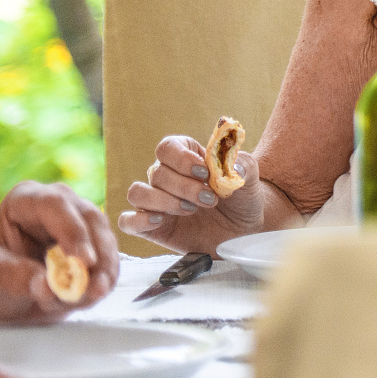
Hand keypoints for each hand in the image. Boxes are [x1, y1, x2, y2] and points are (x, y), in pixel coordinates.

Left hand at [0, 182, 118, 323]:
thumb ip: (12, 275)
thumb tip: (48, 284)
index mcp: (26, 201)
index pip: (56, 205)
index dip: (73, 231)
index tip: (83, 261)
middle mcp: (59, 207)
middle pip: (90, 220)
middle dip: (97, 254)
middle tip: (96, 285)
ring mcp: (79, 226)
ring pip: (105, 241)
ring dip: (103, 271)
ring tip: (89, 297)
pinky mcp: (93, 248)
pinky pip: (109, 261)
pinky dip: (105, 280)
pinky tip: (91, 296)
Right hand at [119, 136, 263, 253]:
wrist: (244, 230)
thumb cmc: (242, 198)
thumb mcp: (249, 178)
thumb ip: (243, 165)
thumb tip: (231, 166)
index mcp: (186, 158)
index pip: (168, 147)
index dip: (182, 158)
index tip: (204, 172)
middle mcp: (166, 177)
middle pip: (157, 172)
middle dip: (185, 187)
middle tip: (210, 199)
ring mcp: (156, 202)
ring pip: (138, 192)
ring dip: (164, 201)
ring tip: (192, 209)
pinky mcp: (151, 227)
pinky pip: (127, 220)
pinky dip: (139, 220)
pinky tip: (161, 221)